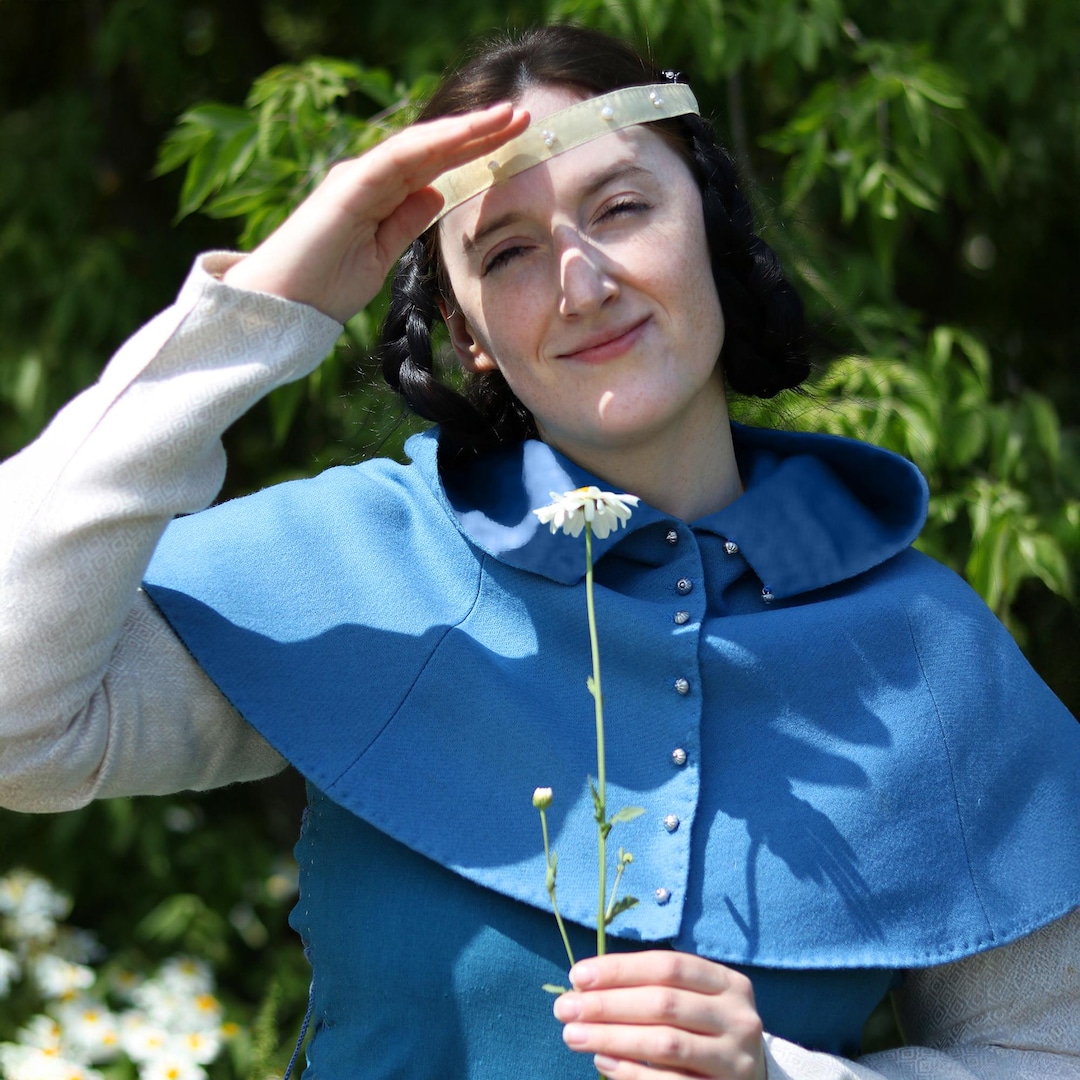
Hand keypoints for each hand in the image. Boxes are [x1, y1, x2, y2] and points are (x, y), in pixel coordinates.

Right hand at [223, 103, 528, 322]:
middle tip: (523, 117)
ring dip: (464, 130)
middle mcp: (370, 178)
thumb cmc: (326, 286)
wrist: (282, 305)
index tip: (514, 142)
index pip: (435, 166)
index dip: (473, 151)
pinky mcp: (347, 188)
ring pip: (419, 145)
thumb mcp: (382, 256)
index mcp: (381, 195)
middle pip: (433, 148)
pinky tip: (462, 135)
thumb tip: (438, 193)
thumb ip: (407, 222)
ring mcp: (358, 178)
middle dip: (479, 132)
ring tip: (504, 117)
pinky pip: (394, 160)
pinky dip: (430, 145)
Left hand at [553, 951, 765, 1078]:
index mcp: (728, 984)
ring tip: (573, 1035)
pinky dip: (632, 1072)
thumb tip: (583, 987)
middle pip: (664, 1004)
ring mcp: (736, 1060)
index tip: (577, 976)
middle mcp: (738, 1018)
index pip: (668, 967)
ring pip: (665, 1044)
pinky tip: (602, 1062)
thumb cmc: (703, 1032)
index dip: (620, 969)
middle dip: (608, 1004)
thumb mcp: (689, 1002)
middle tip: (564, 1008)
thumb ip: (648, 990)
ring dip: (612, 1038)